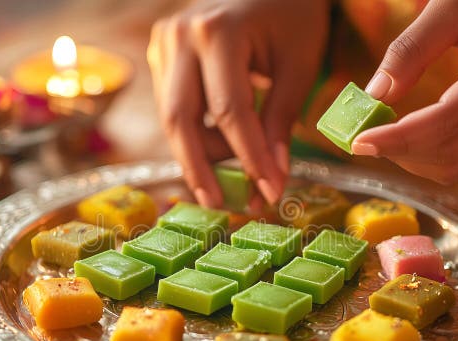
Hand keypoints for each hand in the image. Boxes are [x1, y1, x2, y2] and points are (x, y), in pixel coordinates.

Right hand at [148, 0, 329, 206]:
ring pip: (172, 118)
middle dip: (203, 169)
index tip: (269, 192)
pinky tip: (218, 154)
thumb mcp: (297, 66)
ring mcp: (163, 44)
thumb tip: (272, 180)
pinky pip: (172, 107)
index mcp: (218, 31)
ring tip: (230, 180)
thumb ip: (280, 121)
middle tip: (223, 205)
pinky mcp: (161, 55)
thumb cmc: (291, 16)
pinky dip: (195, 135)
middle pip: (182, 120)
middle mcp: (180, 36)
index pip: (229, 111)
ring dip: (200, 155)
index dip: (249, 158)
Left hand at [352, 0, 457, 183]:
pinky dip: (430, 160)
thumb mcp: (454, 6)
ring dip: (412, 160)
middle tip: (360, 135)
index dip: (399, 137)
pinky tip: (406, 141)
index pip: (448, 119)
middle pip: (451, 150)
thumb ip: (411, 49)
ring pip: (457, 166)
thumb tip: (374, 95)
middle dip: (399, 150)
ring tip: (382, 136)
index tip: (358, 142)